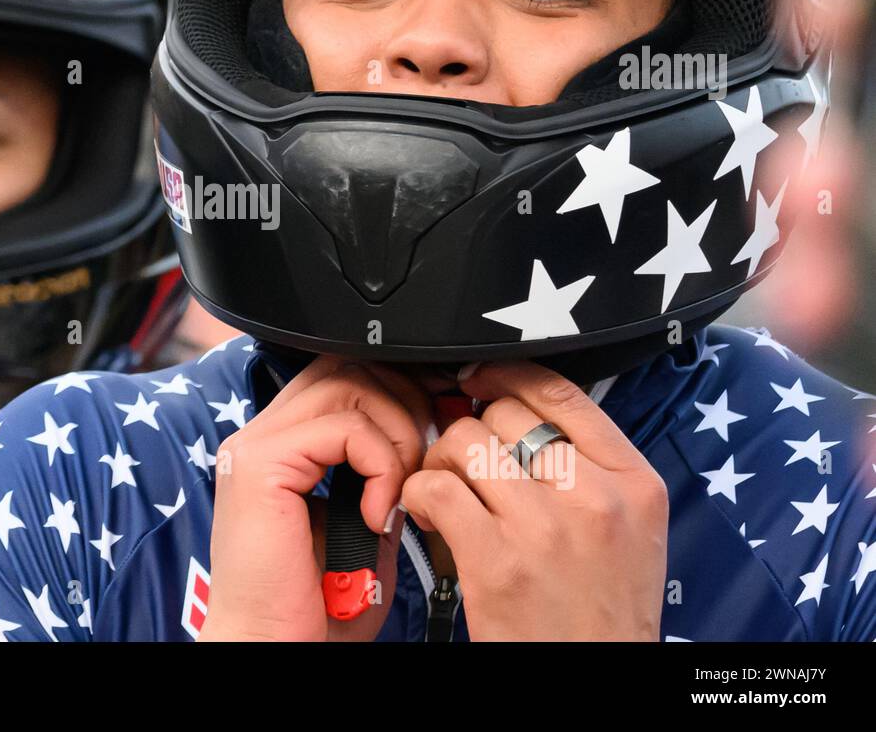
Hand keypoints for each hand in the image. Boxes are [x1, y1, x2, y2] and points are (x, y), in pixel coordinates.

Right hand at [197, 357, 433, 641]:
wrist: (276, 649)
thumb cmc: (317, 607)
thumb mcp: (364, 522)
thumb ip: (381, 473)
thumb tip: (425, 435)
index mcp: (280, 445)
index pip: (341, 373)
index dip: (396, 388)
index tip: (435, 423)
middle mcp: (260, 435)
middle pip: (345, 364)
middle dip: (403, 400)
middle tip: (426, 455)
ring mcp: (254, 446)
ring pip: (348, 383)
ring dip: (396, 433)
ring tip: (402, 491)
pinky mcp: (259, 465)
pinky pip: (344, 427)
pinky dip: (380, 464)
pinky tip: (381, 514)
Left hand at [401, 361, 668, 640]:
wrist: (597, 679)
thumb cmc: (603, 612)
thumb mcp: (631, 529)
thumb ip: (591, 469)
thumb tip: (519, 414)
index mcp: (634, 482)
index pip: (561, 393)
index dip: (507, 375)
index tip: (480, 379)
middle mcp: (595, 497)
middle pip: (504, 415)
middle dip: (471, 433)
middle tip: (464, 467)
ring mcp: (545, 527)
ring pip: (464, 443)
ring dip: (441, 463)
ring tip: (446, 494)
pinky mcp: (497, 560)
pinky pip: (435, 489)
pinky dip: (419, 496)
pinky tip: (430, 518)